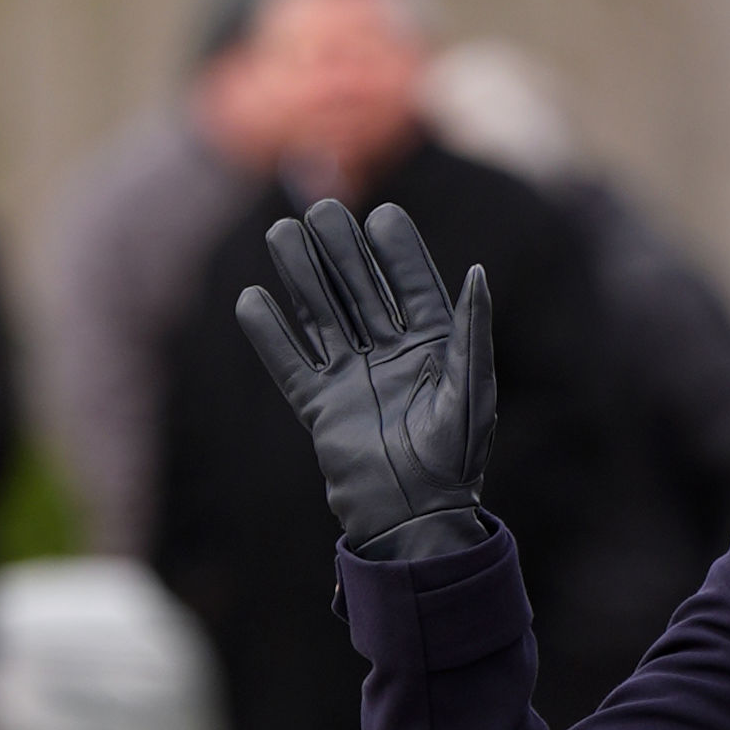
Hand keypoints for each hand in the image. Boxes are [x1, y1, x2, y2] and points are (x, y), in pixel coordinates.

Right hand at [236, 197, 495, 557]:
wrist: (416, 520)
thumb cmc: (455, 462)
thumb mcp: (471, 393)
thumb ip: (472, 334)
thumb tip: (477, 273)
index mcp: (433, 348)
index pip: (412, 286)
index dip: (398, 251)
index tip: (383, 216)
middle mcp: (391, 356)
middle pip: (359, 289)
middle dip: (340, 250)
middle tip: (322, 209)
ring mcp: (353, 378)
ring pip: (321, 314)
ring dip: (302, 275)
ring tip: (281, 234)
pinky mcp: (321, 406)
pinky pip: (290, 363)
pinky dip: (270, 334)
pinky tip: (252, 300)